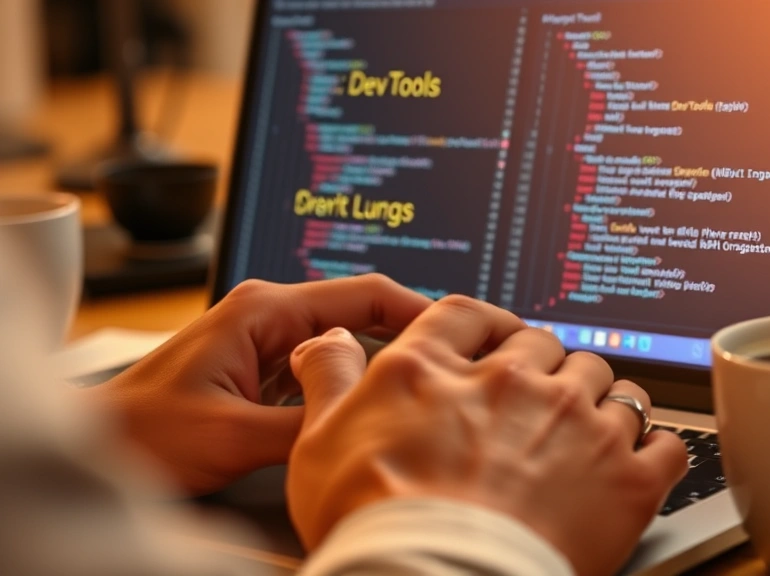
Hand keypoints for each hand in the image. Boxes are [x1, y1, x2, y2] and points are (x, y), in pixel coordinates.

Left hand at [79, 275, 431, 494]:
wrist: (94, 446)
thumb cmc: (142, 432)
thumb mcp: (234, 435)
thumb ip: (309, 425)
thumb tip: (370, 420)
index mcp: (265, 310)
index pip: (364, 295)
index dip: (419, 311)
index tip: (457, 334)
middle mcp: (268, 316)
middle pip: (360, 318)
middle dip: (404, 344)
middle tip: (447, 375)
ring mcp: (264, 341)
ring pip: (342, 347)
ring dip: (375, 369)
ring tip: (418, 395)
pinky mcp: (259, 369)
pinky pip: (319, 371)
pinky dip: (346, 387)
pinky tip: (367, 412)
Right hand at [286, 295, 689, 575]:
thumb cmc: (374, 523)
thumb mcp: (320, 442)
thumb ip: (329, 378)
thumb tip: (323, 339)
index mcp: (443, 366)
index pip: (471, 316)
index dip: (484, 326)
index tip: (492, 343)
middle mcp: (516, 382)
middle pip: (547, 346)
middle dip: (542, 369)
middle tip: (534, 403)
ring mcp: (577, 425)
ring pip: (610, 384)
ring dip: (599, 403)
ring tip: (585, 434)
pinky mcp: (626, 478)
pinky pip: (663, 443)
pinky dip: (654, 449)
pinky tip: (638, 462)